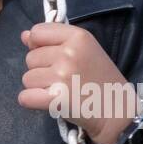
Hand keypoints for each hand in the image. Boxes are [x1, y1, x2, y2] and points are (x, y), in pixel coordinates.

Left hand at [18, 22, 136, 143]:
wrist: (118, 112)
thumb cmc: (103, 81)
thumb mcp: (85, 51)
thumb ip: (54, 40)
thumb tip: (24, 36)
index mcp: (78, 37)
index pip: (38, 32)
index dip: (39, 46)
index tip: (53, 58)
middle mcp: (69, 53)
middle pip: (30, 58)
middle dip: (42, 70)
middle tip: (64, 80)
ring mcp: (62, 75)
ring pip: (27, 78)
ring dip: (39, 88)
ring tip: (61, 91)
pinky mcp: (56, 98)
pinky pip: (25, 97)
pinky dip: (32, 102)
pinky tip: (49, 102)